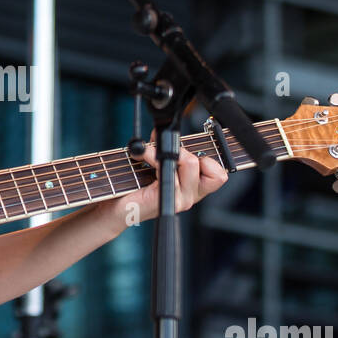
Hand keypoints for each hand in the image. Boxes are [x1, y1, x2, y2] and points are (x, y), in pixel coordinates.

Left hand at [94, 127, 228, 233]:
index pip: (220, 175)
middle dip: (186, 150)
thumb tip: (165, 131)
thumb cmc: (135, 185)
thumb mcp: (158, 162)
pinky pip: (170, 169)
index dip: (209, 160)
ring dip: (168, 150)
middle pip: (210, 166)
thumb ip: (168, 149)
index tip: (188, 151)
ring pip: (192, 164)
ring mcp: (181, 200)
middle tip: (164, 150)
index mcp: (194, 189)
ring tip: (150, 153)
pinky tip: (142, 155)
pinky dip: (154, 155)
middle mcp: (191, 196)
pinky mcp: (166, 200)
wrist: (117, 207)